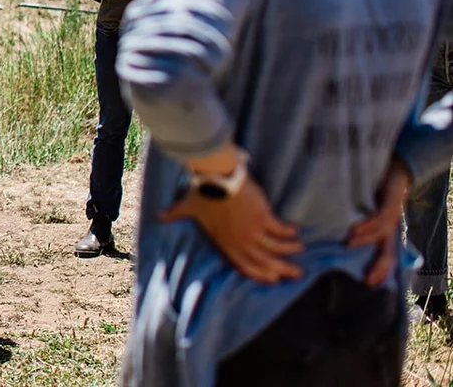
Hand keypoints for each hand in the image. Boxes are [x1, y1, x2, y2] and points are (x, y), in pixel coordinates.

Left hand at [160, 175, 302, 283]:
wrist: (215, 178)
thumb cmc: (200, 192)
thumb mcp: (186, 208)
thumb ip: (175, 215)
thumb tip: (159, 217)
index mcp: (224, 242)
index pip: (243, 264)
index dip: (259, 274)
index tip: (272, 279)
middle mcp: (240, 240)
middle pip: (264, 261)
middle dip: (281, 269)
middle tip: (295, 274)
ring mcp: (253, 230)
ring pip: (276, 248)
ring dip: (289, 251)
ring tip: (298, 250)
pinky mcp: (264, 217)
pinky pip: (281, 230)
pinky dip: (289, 233)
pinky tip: (295, 233)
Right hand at [347, 159, 413, 286]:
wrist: (394, 165)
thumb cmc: (373, 185)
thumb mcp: (362, 205)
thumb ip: (352, 220)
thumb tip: (330, 231)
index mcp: (385, 228)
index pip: (386, 253)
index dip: (380, 269)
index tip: (369, 282)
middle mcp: (391, 224)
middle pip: (389, 250)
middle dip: (380, 266)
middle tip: (367, 280)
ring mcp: (393, 213)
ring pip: (382, 233)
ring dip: (365, 240)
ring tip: (348, 243)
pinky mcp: (392, 201)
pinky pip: (381, 217)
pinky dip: (368, 224)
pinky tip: (355, 227)